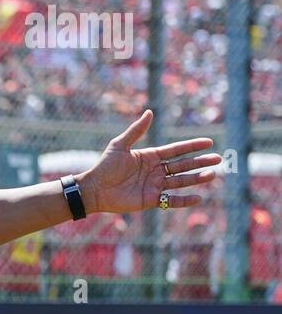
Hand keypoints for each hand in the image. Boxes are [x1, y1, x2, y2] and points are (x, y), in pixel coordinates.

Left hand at [79, 110, 219, 214]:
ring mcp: (154, 186)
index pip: (176, 150)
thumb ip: (136, 130)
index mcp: (150, 157)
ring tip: (212, 175)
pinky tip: (199, 198)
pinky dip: (184, 201)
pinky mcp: (151, 200)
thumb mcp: (120, 145)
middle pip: (183, 165)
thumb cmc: (104, 166)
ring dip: (196, 179)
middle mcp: (156, 171)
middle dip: (200, 162)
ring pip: (181, 182)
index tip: (209, 142)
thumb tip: (150, 112)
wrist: (94, 188)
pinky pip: (171, 201)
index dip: (192, 146)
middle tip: (218, 159)